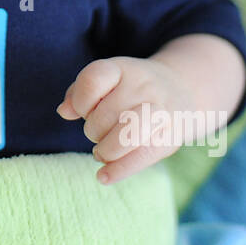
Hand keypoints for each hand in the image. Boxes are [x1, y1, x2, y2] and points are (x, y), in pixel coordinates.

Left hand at [56, 56, 201, 184]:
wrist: (181, 89)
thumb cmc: (130, 89)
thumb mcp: (106, 80)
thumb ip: (79, 92)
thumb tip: (64, 111)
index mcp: (123, 69)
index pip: (93, 80)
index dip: (80, 101)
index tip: (83, 109)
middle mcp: (144, 86)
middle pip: (105, 115)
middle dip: (93, 130)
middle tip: (99, 132)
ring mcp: (161, 111)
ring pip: (127, 135)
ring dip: (106, 150)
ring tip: (102, 152)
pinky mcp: (170, 138)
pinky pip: (142, 157)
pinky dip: (119, 170)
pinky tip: (103, 176)